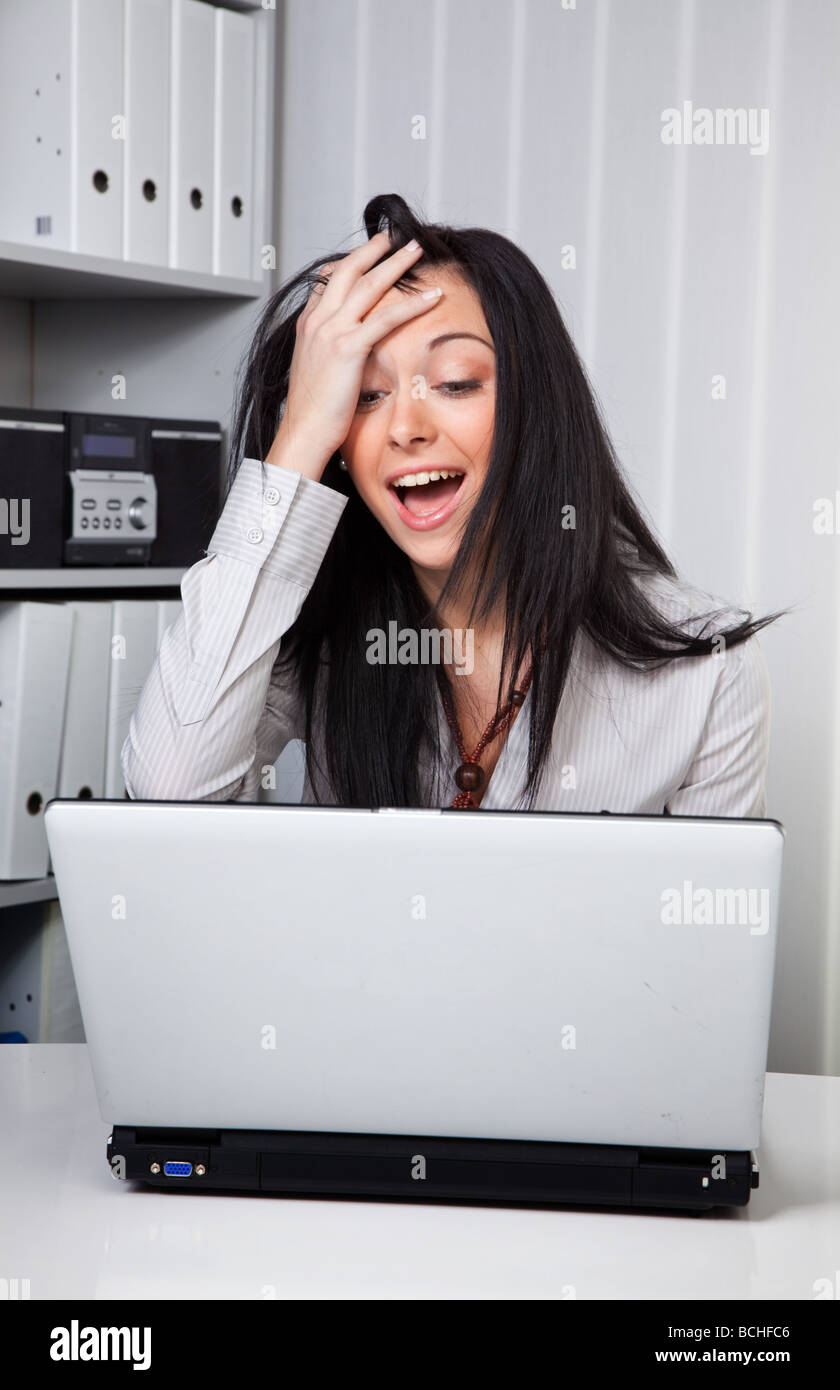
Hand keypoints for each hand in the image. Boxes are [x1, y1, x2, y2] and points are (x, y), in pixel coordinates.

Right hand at [265, 231, 441, 479]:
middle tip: (394, 236)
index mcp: (308, 325)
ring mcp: (331, 331)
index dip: (350, 262)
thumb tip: (348, 353)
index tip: (369, 252)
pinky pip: (386, 318)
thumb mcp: (318, 372)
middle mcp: (317, 321)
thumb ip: (331, 352)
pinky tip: (432, 296)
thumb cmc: (313, 412)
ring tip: (416, 249)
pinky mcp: (348, 348)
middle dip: (373, 250)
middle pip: (347, 271)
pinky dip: (412, 304)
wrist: (303, 432)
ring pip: (367, 285)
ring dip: (395, 264)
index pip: (327, 280)